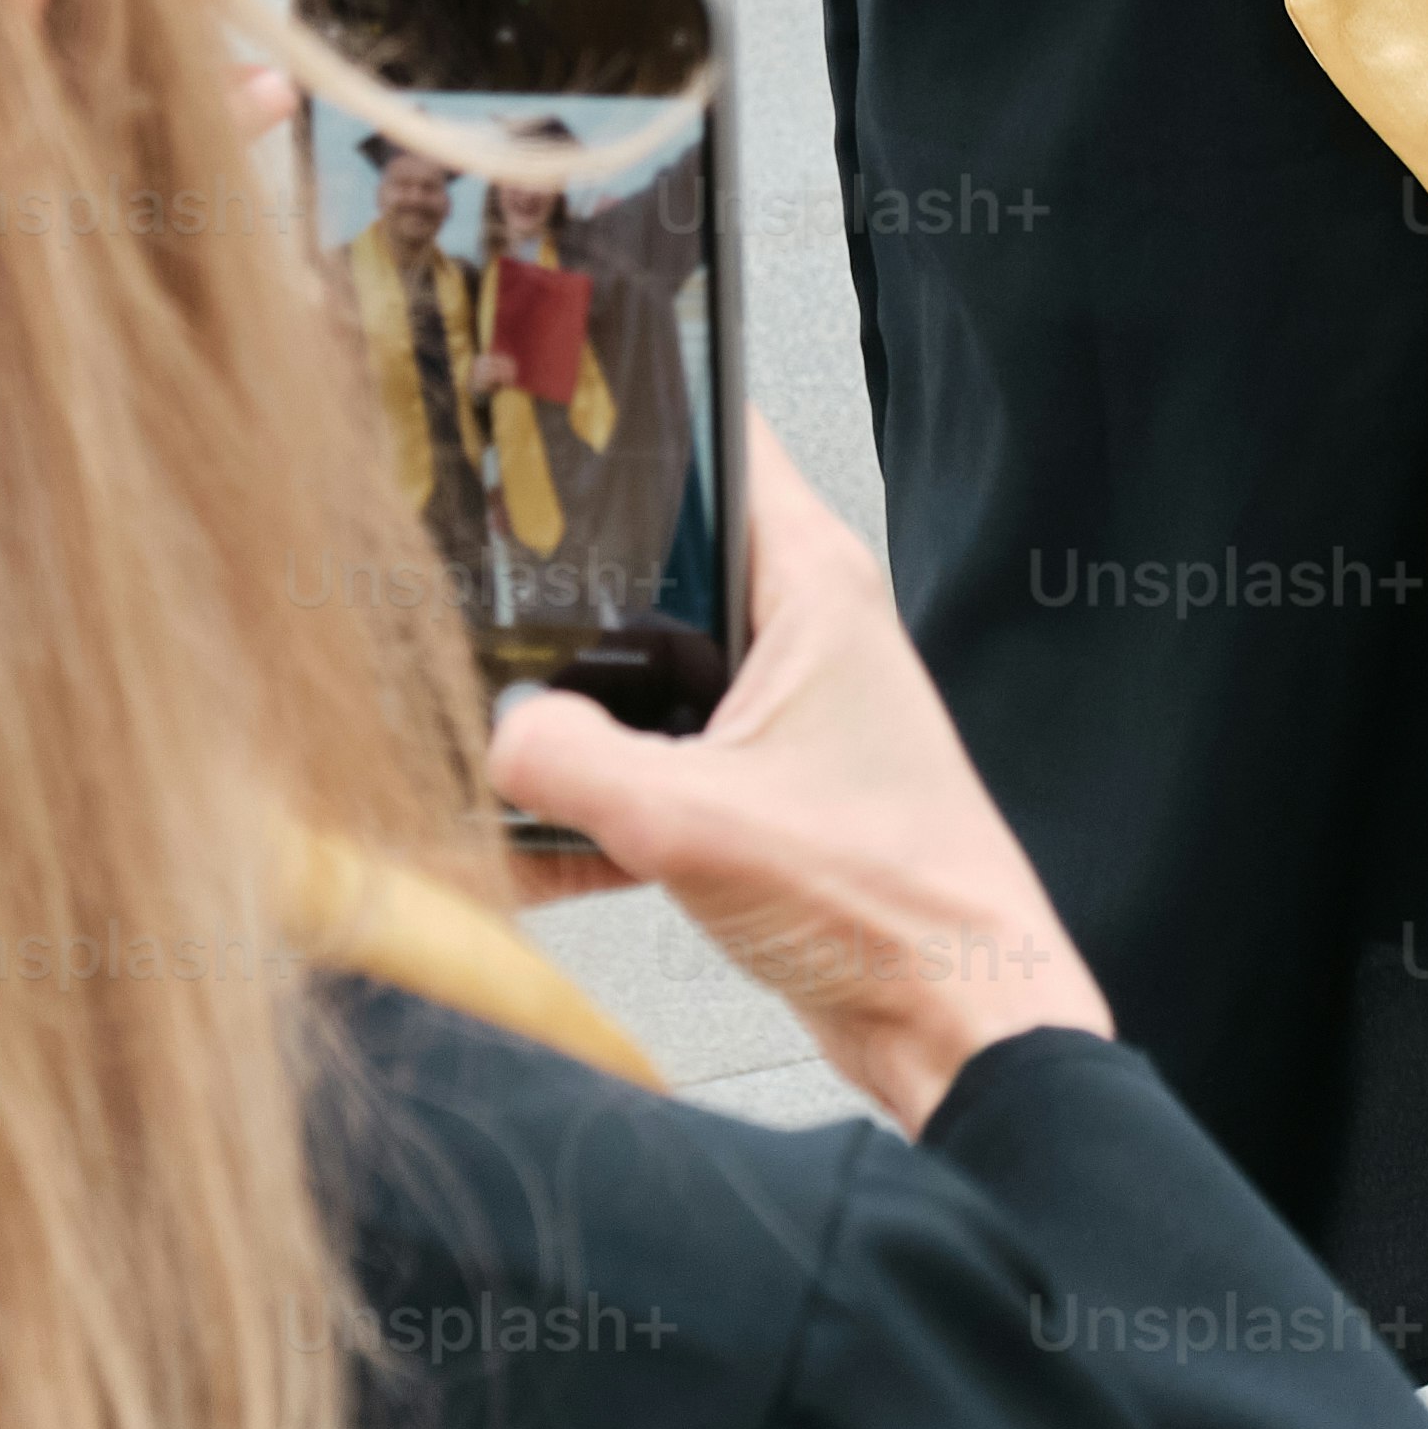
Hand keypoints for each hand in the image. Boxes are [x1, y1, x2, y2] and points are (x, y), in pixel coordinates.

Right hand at [483, 436, 1110, 1134]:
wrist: (957, 1020)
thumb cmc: (889, 903)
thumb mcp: (688, 821)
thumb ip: (568, 762)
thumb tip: (492, 737)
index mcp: (811, 583)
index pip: (720, 438)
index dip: (631, 412)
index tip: (537, 408)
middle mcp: (803, 629)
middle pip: (660, 561)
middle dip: (566, 589)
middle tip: (471, 591)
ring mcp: (784, 709)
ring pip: (645, 673)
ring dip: (572, 714)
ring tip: (481, 730)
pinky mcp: (764, 787)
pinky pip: (656, 766)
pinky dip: (595, 800)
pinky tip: (525, 846)